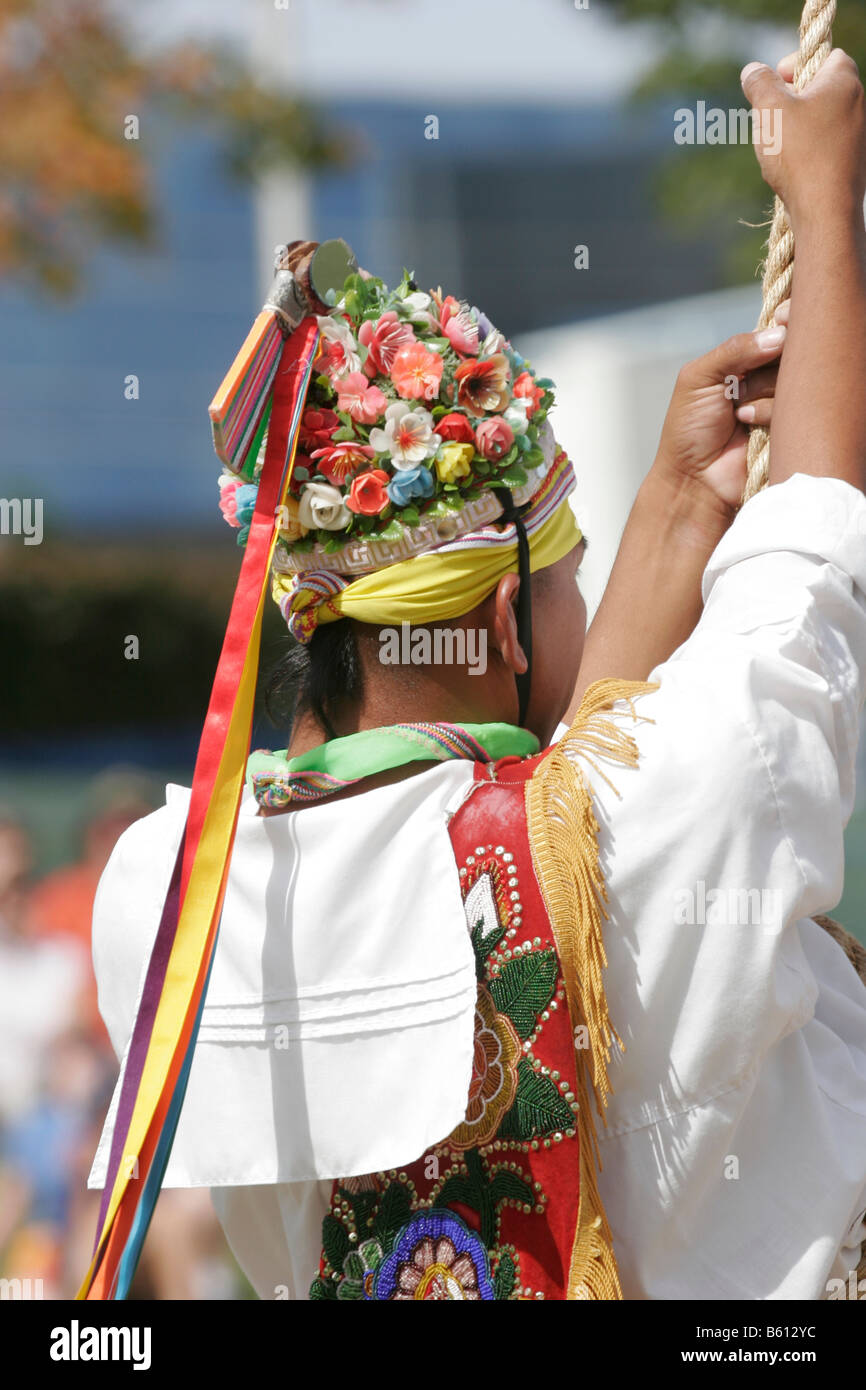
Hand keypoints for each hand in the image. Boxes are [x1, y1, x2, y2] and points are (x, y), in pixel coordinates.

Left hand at [653, 316, 787, 513]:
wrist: (694, 478)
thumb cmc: (688, 428)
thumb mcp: (699, 378)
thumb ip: (734, 350)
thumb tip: (778, 334)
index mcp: (743, 359)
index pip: (775, 329)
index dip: (784, 321)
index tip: (783, 318)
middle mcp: (766, 377)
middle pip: (791, 350)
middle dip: (769, 362)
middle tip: (742, 382)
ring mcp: (780, 402)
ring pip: (795, 377)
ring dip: (762, 390)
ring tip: (736, 412)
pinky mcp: (790, 426)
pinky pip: (796, 406)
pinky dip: (768, 412)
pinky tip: (746, 423)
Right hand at [740, 49, 865, 228]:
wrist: (826, 212)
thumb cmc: (801, 155)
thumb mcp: (771, 109)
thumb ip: (759, 82)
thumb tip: (752, 70)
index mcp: (844, 81)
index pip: (826, 55)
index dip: (796, 63)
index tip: (775, 84)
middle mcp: (857, 104)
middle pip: (818, 88)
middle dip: (789, 100)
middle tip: (769, 119)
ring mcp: (856, 135)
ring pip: (817, 119)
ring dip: (793, 129)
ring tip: (777, 149)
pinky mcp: (850, 163)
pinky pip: (822, 146)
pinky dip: (803, 152)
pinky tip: (790, 170)